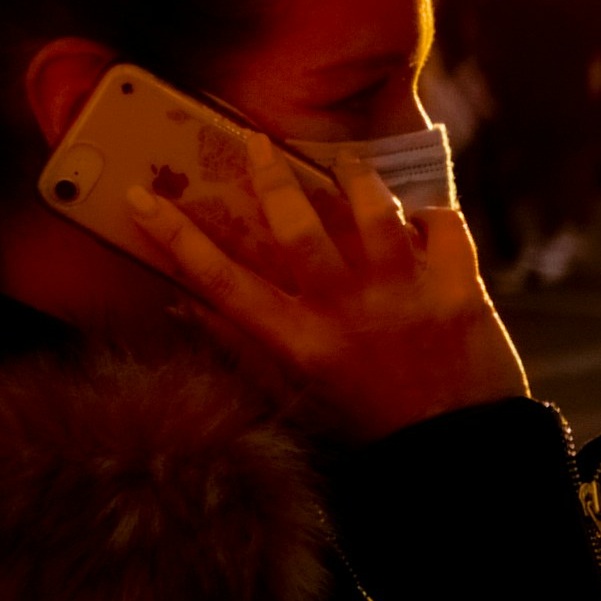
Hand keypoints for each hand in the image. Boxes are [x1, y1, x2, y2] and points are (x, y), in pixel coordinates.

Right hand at [135, 137, 518, 441]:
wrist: (456, 456)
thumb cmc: (370, 423)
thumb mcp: (298, 394)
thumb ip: (241, 346)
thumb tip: (179, 301)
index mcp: (299, 342)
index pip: (222, 281)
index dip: (175, 236)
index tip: (142, 196)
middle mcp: (346, 312)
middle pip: (296, 228)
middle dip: (271, 179)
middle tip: (258, 144)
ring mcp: (404, 298)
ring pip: (374, 212)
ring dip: (357, 178)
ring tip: (347, 165)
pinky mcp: (458, 293)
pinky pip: (444, 228)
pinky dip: (433, 216)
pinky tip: (423, 219)